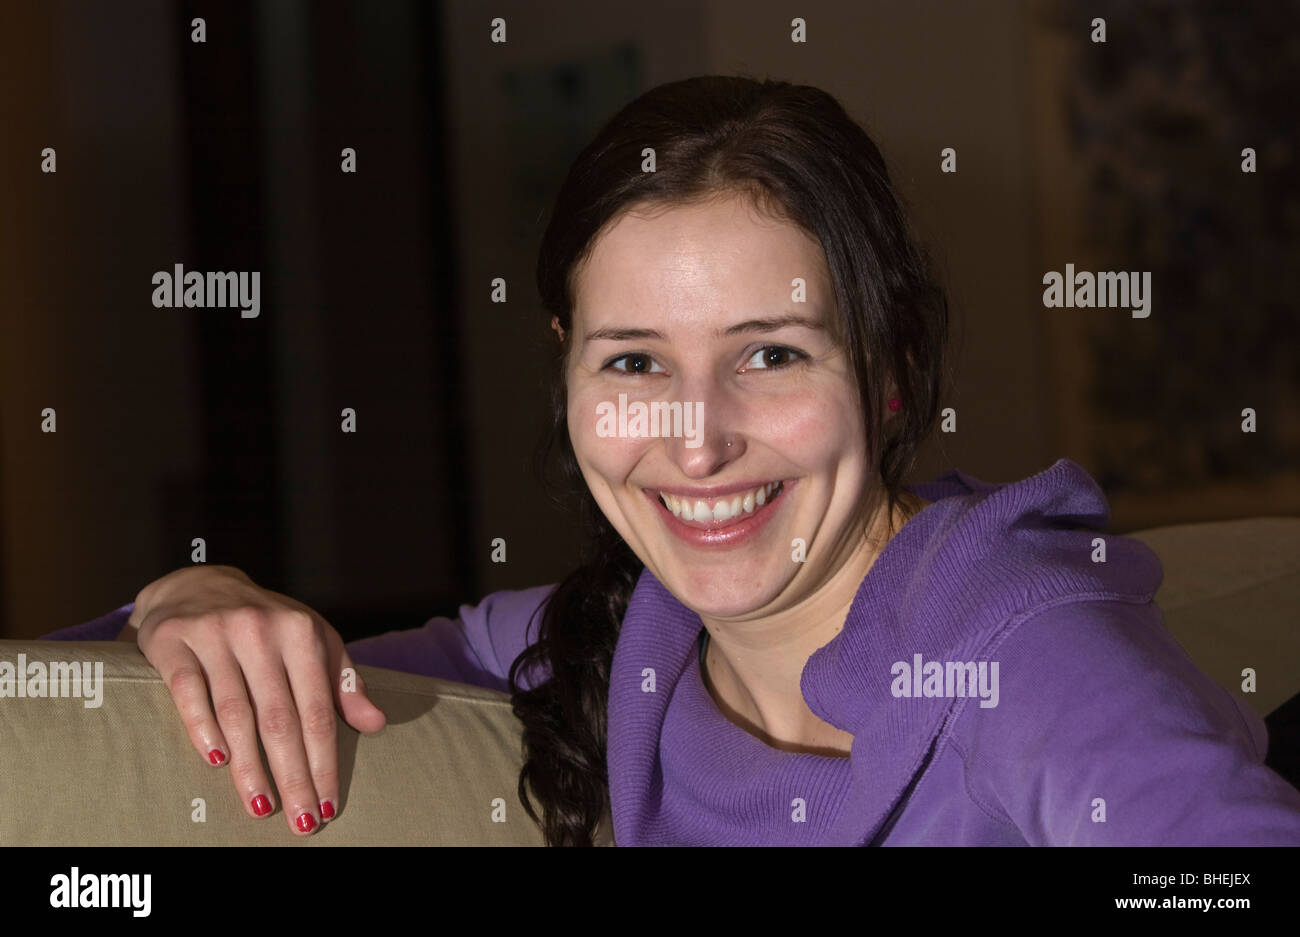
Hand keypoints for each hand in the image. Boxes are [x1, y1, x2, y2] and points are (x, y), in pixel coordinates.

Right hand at [124, 565, 386, 834]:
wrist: (197, 585)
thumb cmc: (267, 624)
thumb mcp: (313, 641)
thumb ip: (343, 682)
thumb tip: (375, 724)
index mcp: (301, 632)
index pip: (318, 709)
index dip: (324, 759)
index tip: (330, 802)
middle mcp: (260, 630)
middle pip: (280, 717)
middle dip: (294, 774)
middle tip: (303, 820)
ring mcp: (216, 634)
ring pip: (237, 712)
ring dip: (250, 765)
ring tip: (262, 806)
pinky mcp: (174, 642)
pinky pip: (189, 692)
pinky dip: (203, 728)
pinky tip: (217, 762)